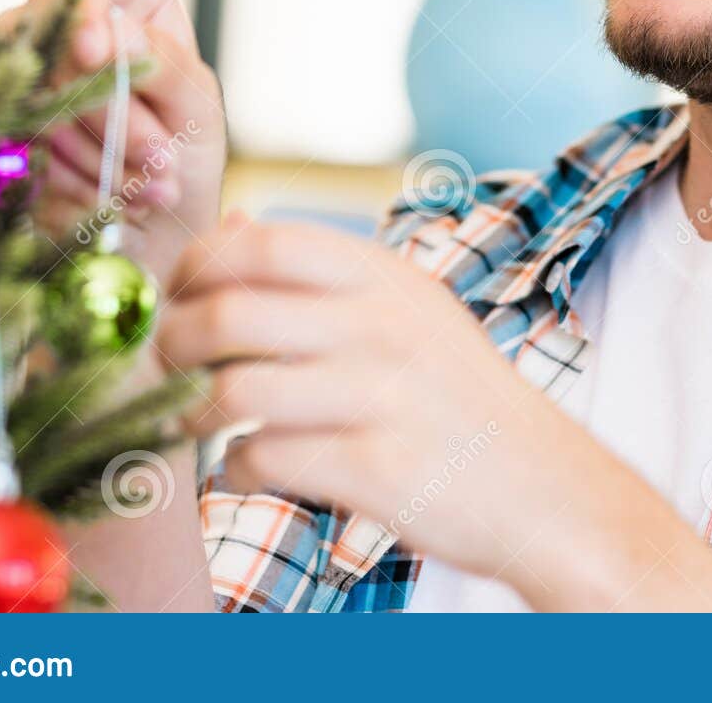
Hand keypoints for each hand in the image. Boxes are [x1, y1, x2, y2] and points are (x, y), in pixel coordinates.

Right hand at [0, 0, 225, 281]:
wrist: (160, 221)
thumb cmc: (186, 145)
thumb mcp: (197, 104)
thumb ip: (163, 64)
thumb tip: (106, 33)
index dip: (82, 4)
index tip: (91, 49)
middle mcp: (61, 18)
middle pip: (51, 43)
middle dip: (109, 113)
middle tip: (162, 158)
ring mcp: (22, 70)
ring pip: (31, 98)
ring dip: (96, 155)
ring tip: (153, 187)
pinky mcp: (0, 125)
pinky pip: (16, 148)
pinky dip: (70, 181)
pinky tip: (114, 200)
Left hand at [156, 216, 711, 610]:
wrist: (544, 487)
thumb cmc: (461, 398)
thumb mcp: (410, 311)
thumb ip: (324, 273)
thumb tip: (232, 224)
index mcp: (388, 277)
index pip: (263, 245)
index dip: (198, 265)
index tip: (176, 291)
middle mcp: (384, 326)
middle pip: (231, 312)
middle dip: (175, 338)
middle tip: (166, 359)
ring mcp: (380, 397)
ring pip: (234, 390)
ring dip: (191, 409)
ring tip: (194, 419)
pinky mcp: (374, 468)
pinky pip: (262, 459)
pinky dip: (236, 466)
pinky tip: (251, 464)